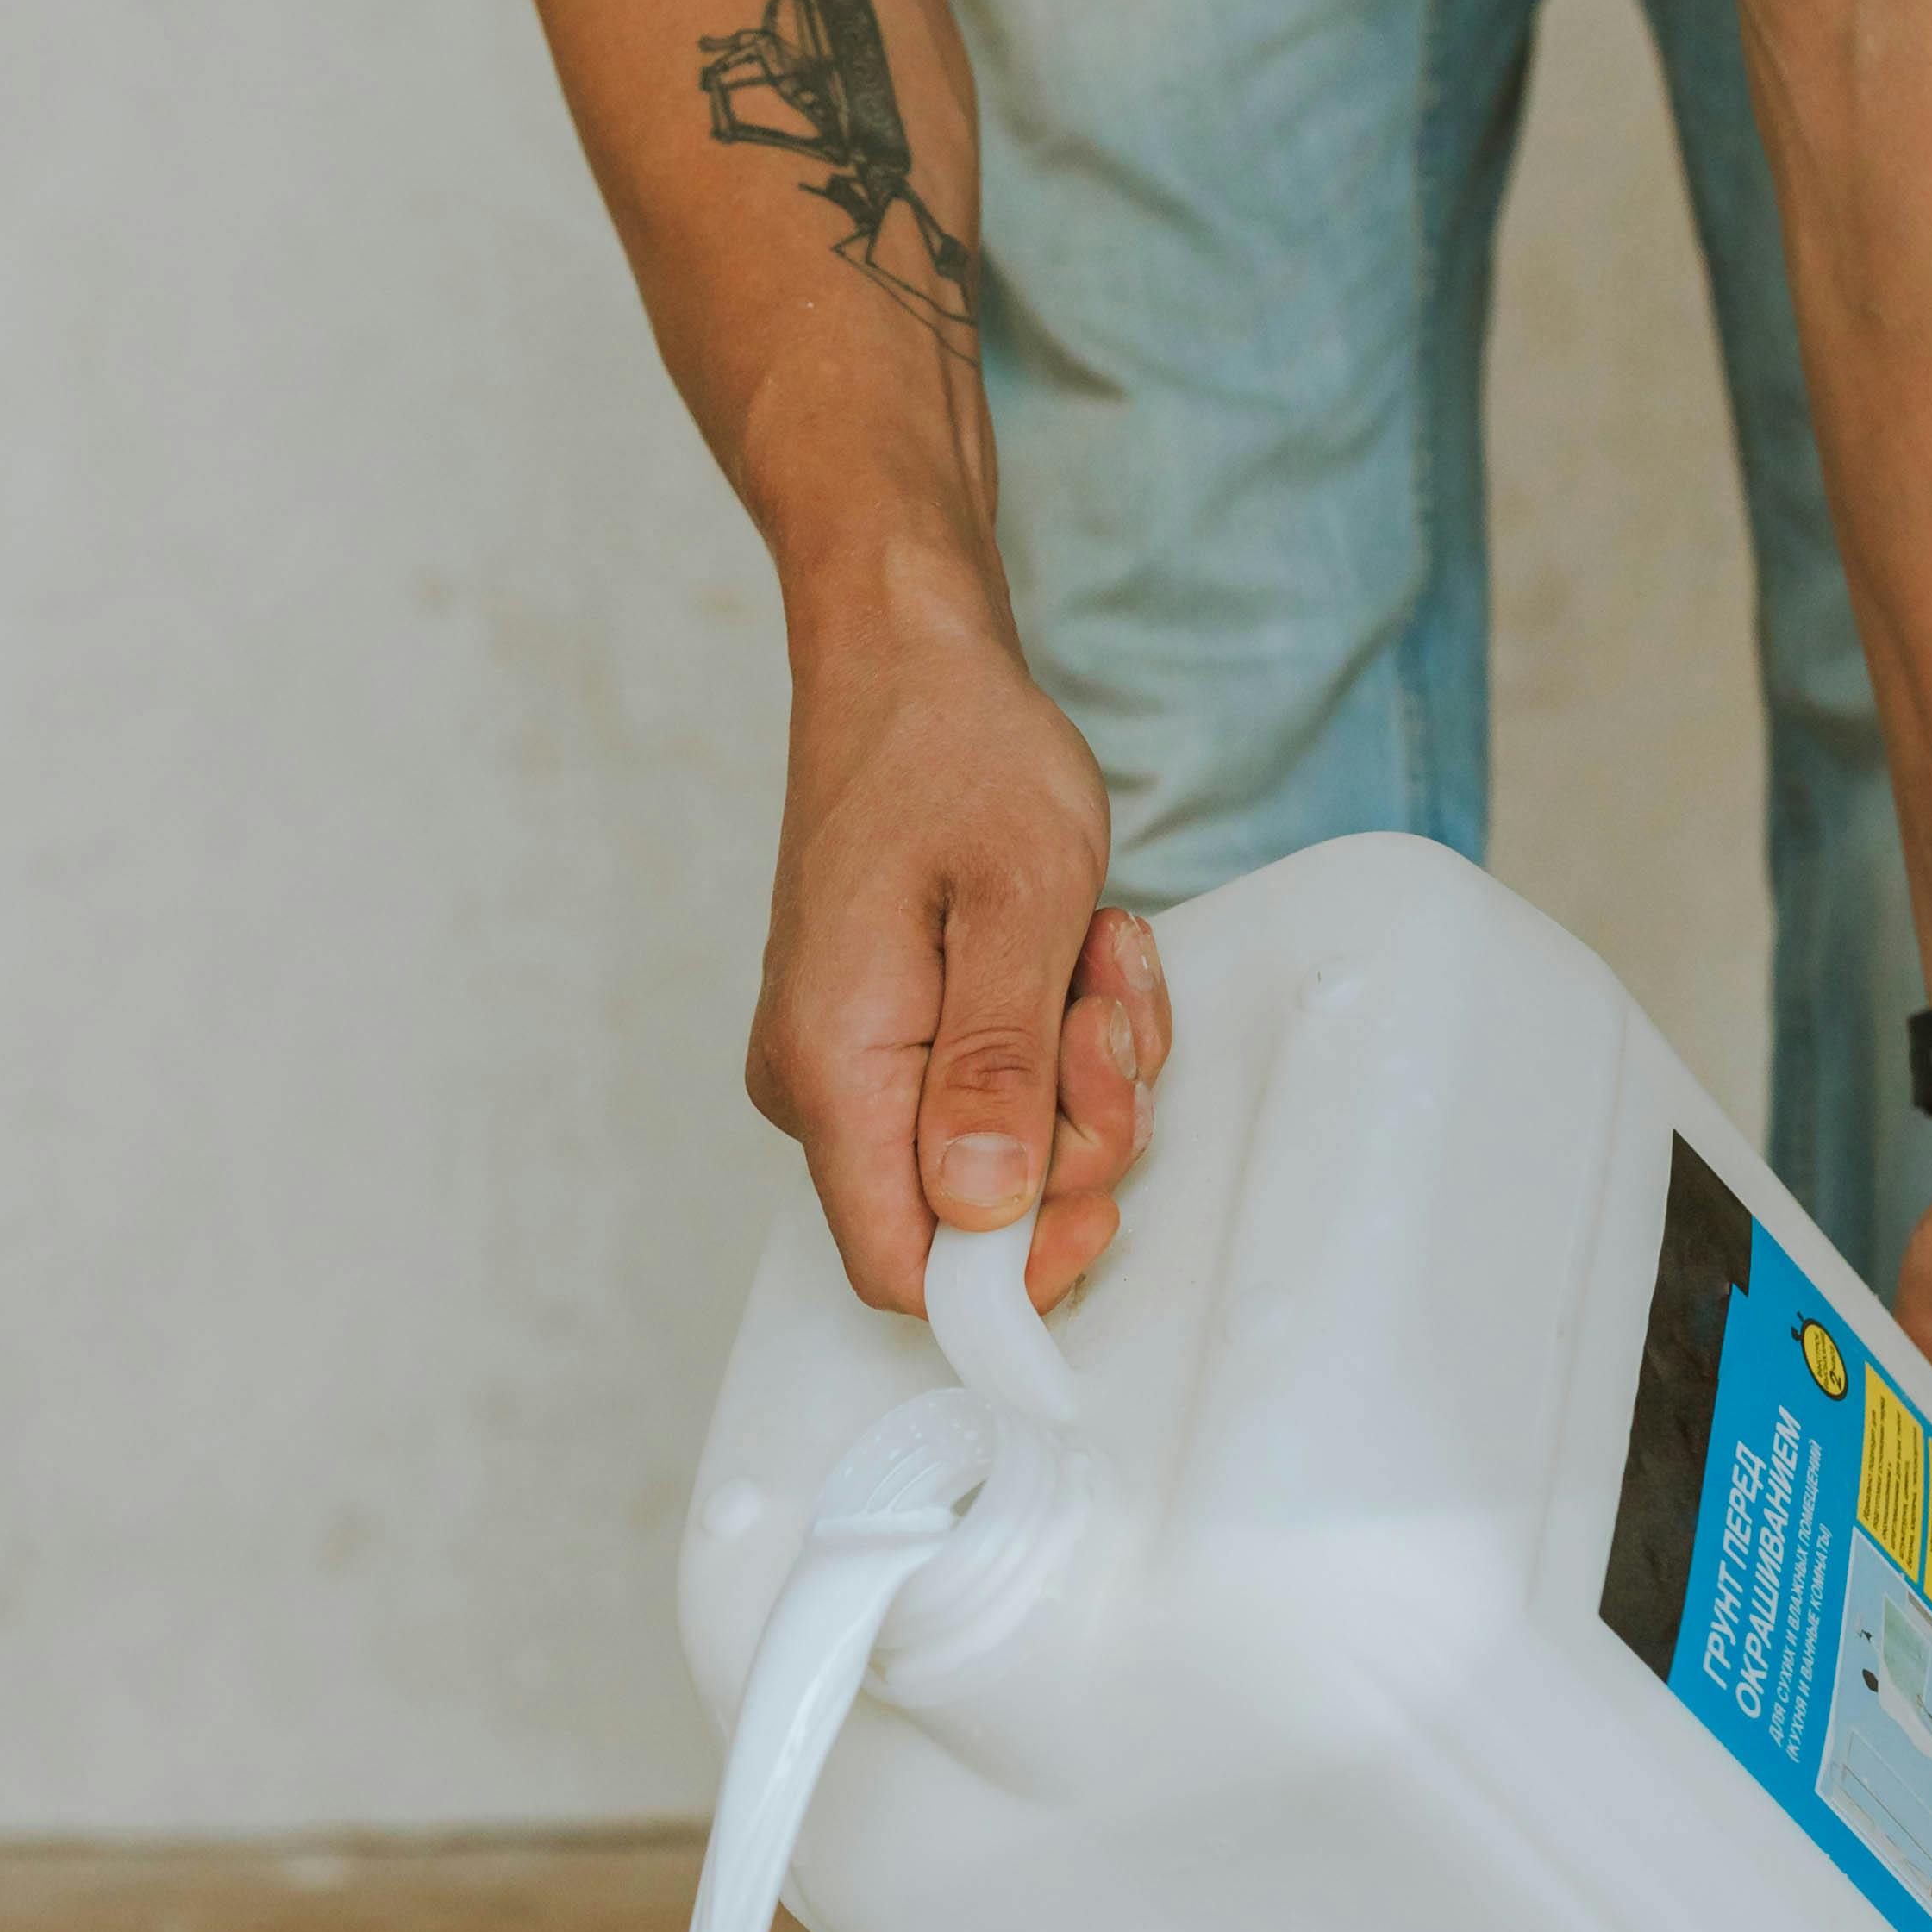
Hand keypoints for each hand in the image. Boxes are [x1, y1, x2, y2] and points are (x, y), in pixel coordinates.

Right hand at [747, 609, 1168, 1312]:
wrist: (905, 660)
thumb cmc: (958, 752)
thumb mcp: (1019, 900)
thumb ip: (999, 1064)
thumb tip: (986, 1208)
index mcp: (836, 1066)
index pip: (907, 1270)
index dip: (1019, 1270)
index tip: (1106, 1192)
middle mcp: (822, 1084)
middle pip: (970, 1214)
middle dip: (1078, 1129)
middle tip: (1110, 1004)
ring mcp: (851, 1062)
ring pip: (1000, 1150)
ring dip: (1084, 1066)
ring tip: (1096, 946)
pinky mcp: (886, 1035)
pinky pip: (994, 1092)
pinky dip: (1059, 1037)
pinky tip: (1075, 949)